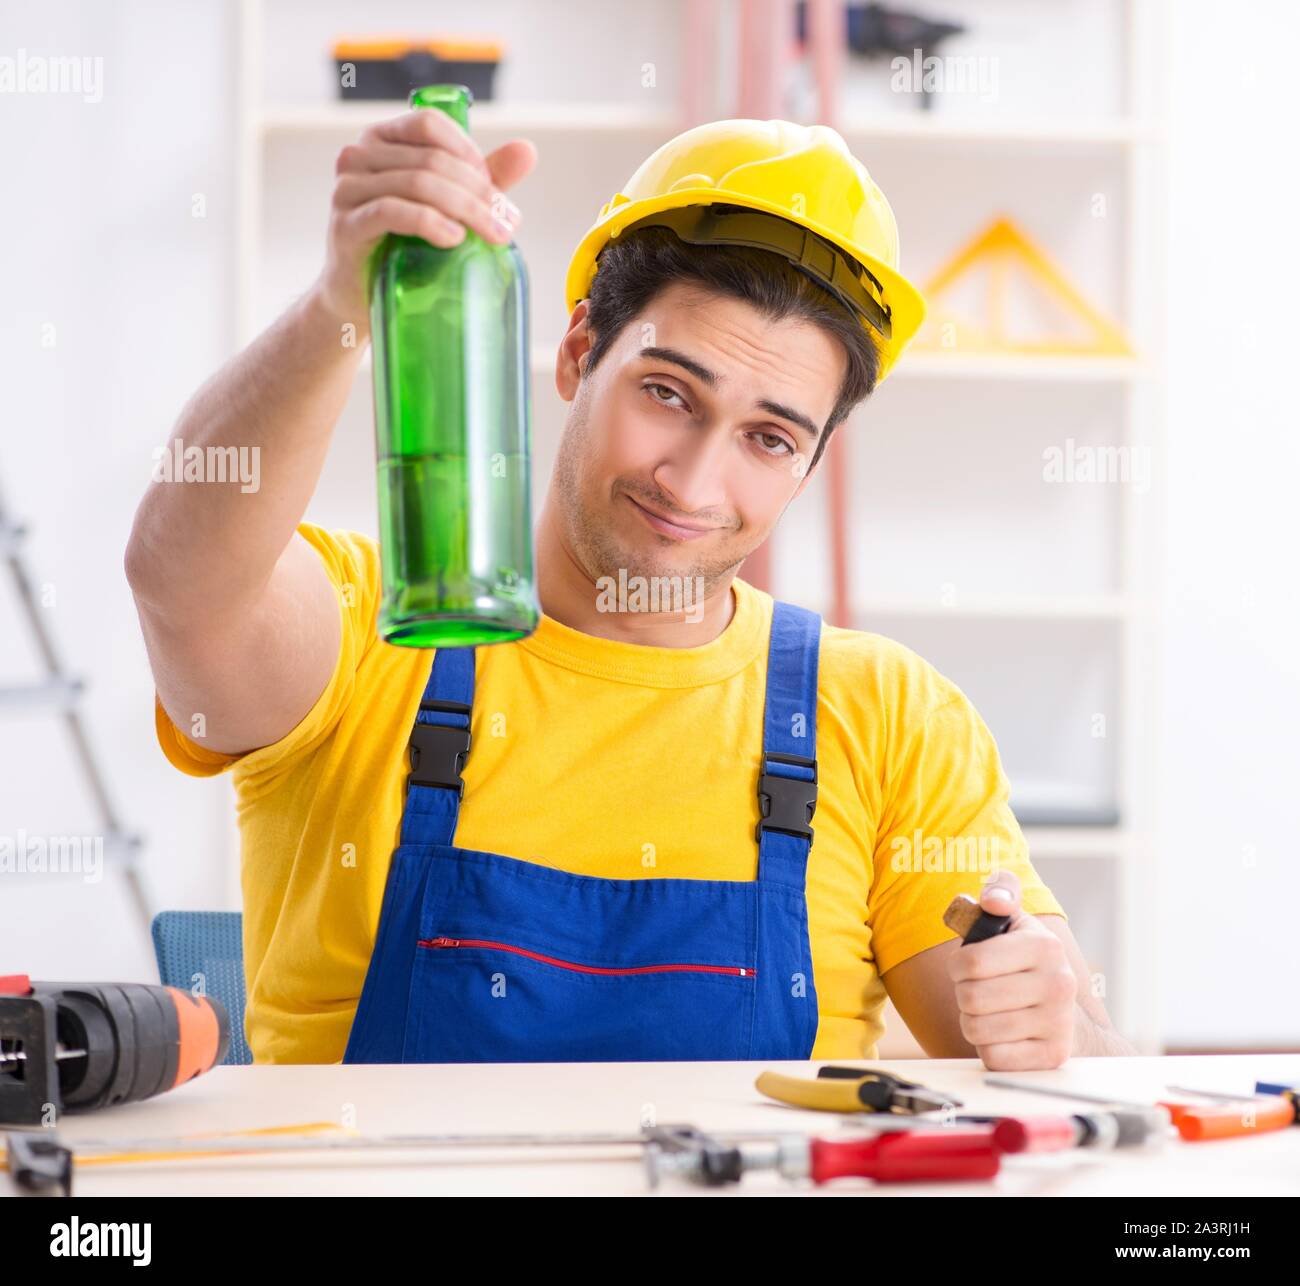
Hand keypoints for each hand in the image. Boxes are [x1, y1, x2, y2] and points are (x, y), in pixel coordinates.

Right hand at [313, 108, 536, 331]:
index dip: (468, 152)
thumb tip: (528, 150)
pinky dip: (431, 223)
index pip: (430, 125)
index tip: (494, 189)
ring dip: (465, 209)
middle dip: (479, 192)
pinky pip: (393, 212)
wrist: (359, 294)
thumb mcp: (445, 205)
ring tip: (492, 236)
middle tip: (507, 224)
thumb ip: (481, 178)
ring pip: (418, 183)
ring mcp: (347, 189)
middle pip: (431, 159)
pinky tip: (455, 239)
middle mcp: (358, 156)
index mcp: (381, 139)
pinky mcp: (346, 225)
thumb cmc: (401, 245)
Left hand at [946, 870, 1077, 1069]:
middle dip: (963, 994)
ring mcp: (1059, 1023)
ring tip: (987, 1012)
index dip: (957, 966)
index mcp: (1045, 946)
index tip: (966, 966)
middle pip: (970, 998)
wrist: (1066, 1013)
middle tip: (977, 991)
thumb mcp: (1014, 920)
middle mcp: (1058, 983)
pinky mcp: (1052, 1057)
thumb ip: (1000, 892)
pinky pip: (993, 1057)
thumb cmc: (1025, 961)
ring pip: (977, 1029)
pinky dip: (987, 1048)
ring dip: (972, 1022)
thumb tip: (992, 900)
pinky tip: (1001, 1035)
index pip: (971, 962)